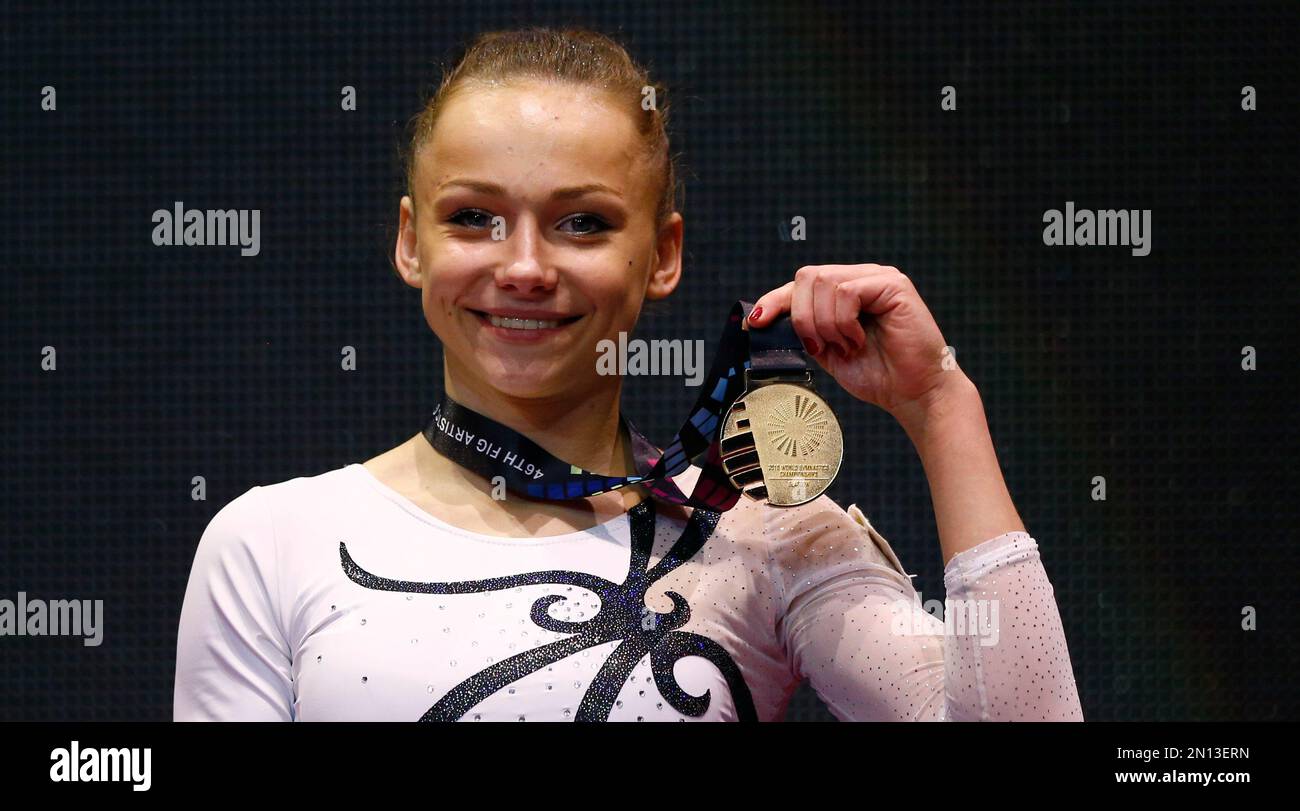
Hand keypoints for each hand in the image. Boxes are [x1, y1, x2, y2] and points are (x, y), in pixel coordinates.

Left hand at [748, 264, 968, 424]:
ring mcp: (878, 277)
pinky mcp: (893, 284)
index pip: (800, 284)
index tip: (755, 322)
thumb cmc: (878, 374)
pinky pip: (847, 292)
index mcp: (845, 292)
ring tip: (847, 346)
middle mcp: (861, 277)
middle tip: (822, 347)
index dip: (774, 300)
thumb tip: (768, 319)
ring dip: (826, 324)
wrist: (913, 393)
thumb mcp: (827, 351)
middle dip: (803, 318)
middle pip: (806, 277)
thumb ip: (805, 330)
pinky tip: (859, 339)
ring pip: (824, 283)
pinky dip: (844, 321)